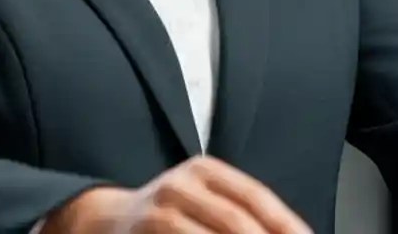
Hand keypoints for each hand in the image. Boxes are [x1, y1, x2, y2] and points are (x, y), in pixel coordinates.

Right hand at [42, 155, 312, 233]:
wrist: (105, 220)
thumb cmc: (168, 213)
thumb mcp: (204, 199)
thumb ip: (242, 213)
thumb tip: (291, 232)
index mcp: (205, 170)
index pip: (256, 197)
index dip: (286, 223)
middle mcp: (181, 184)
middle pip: (236, 221)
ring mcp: (160, 209)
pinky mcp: (147, 231)